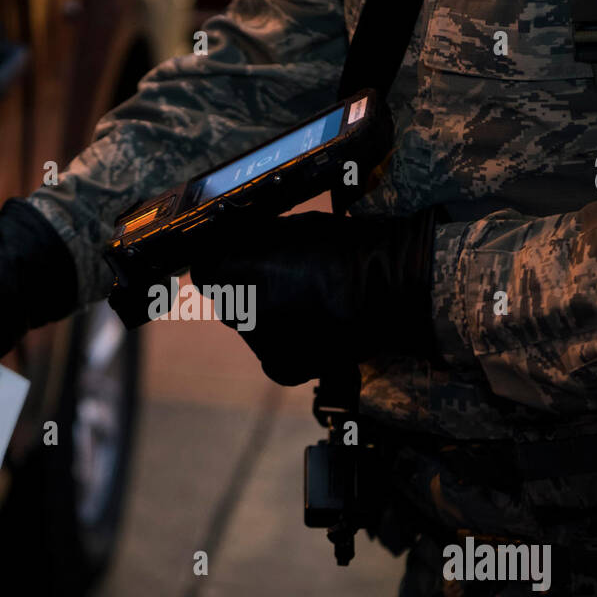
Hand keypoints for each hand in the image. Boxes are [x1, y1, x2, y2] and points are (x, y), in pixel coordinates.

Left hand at [189, 210, 434, 384]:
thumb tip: (233, 239)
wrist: (392, 288)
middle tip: (275, 280)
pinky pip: (272, 353)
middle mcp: (240, 309)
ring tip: (303, 303)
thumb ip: (256, 239)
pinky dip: (286, 342)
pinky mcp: (282, 368)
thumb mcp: (293, 228)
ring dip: (265, 317)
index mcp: (237, 270)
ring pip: (249, 328)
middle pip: (226, 301)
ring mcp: (260, 343)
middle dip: (242, 290)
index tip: (229, 261)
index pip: (204, 272)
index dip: (216, 265)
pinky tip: (312, 327)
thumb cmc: (345, 247)